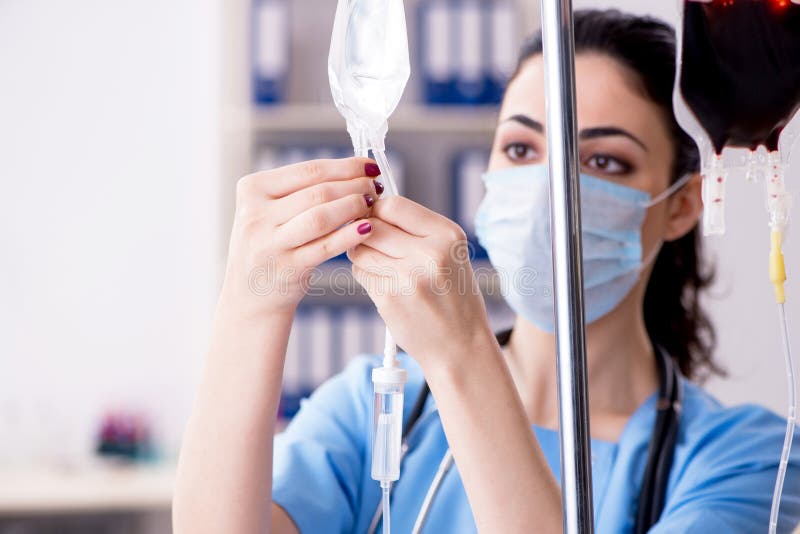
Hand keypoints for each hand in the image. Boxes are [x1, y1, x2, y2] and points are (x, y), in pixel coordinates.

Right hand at [220, 158, 381, 318]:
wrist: (249, 297)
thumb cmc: (269, 246)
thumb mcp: (268, 212)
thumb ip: (299, 190)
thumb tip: (352, 169)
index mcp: (251, 190)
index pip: (308, 170)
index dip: (345, 166)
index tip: (369, 166)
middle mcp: (255, 215)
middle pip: (318, 191)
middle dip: (354, 186)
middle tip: (375, 187)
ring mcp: (270, 243)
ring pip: (321, 216)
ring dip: (353, 206)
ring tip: (372, 204)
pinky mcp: (287, 268)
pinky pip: (325, 247)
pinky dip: (350, 235)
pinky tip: (368, 228)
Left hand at [348, 197, 495, 370]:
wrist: (460, 346)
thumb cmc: (453, 297)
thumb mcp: (450, 254)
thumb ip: (416, 230)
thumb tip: (370, 208)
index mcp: (448, 235)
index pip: (394, 205)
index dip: (377, 210)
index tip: (374, 218)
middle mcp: (430, 253)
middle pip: (373, 226)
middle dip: (365, 233)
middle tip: (371, 243)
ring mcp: (408, 277)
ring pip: (361, 250)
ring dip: (363, 255)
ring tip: (383, 267)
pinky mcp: (390, 298)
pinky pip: (361, 273)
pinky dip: (366, 276)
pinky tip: (386, 286)